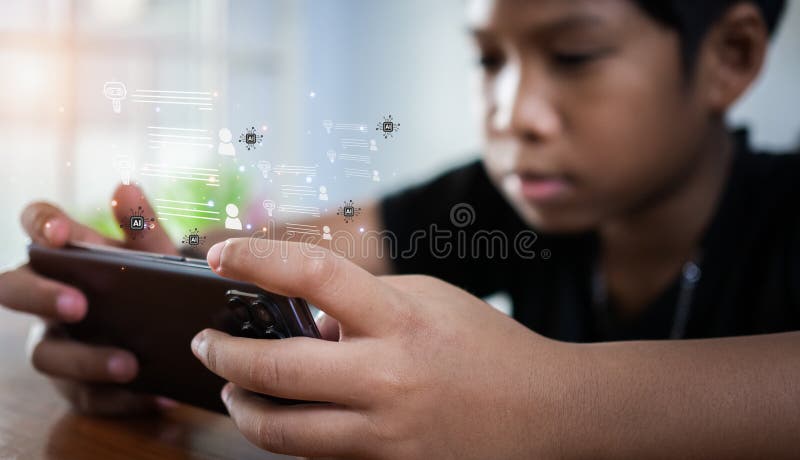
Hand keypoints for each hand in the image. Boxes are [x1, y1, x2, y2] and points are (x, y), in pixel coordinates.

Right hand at [0, 184, 177, 415]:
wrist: (172, 329)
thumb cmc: (149, 283)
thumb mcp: (157, 258)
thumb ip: (144, 227)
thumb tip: (126, 189)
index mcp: (62, 255)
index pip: (35, 225)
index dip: (41, 224)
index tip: (59, 234)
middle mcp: (44, 297)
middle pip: (14, 291)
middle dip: (41, 296)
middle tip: (80, 304)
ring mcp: (54, 343)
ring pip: (47, 355)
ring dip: (87, 360)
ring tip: (130, 364)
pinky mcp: (75, 387)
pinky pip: (88, 398)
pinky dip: (122, 399)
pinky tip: (156, 395)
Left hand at [191, 239, 585, 458]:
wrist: (545, 413)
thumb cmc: (487, 345)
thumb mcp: (428, 300)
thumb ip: (364, 304)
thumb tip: (307, 322)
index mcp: (401, 321)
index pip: (314, 276)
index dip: (257, 259)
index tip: (220, 255)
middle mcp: (388, 378)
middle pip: (278, 370)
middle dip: (225, 357)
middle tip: (206, 345)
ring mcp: (386, 434)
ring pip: (283, 433)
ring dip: (243, 409)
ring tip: (233, 390)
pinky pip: (317, 455)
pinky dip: (288, 434)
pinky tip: (284, 416)